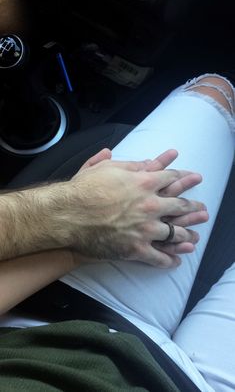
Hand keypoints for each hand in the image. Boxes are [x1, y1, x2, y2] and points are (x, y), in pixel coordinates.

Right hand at [58, 151, 206, 267]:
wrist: (68, 214)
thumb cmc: (84, 189)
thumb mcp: (106, 168)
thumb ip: (129, 164)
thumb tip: (146, 162)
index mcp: (144, 182)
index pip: (171, 179)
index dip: (183, 178)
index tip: (191, 179)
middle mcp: (149, 205)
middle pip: (179, 206)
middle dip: (192, 208)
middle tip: (202, 211)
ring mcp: (145, 228)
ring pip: (174, 233)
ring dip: (187, 236)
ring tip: (194, 239)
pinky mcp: (136, 248)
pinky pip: (158, 256)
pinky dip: (169, 260)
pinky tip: (176, 261)